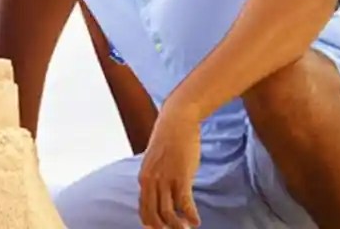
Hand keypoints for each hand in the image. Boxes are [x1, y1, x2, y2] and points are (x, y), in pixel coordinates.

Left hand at [139, 104, 202, 228]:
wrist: (177, 121)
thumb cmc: (168, 139)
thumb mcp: (155, 160)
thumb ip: (155, 177)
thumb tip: (160, 192)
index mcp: (143, 178)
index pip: (143, 209)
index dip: (150, 223)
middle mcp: (151, 181)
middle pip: (153, 215)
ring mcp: (165, 180)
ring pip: (168, 214)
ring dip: (178, 226)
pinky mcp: (181, 177)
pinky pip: (184, 204)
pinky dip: (191, 216)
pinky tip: (196, 221)